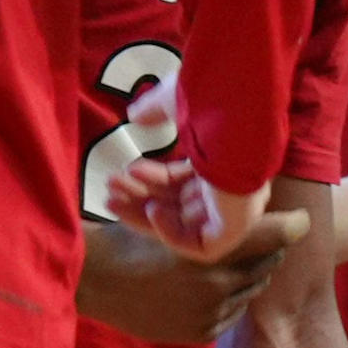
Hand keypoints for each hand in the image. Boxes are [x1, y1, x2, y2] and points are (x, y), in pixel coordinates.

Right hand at [78, 217, 302, 343]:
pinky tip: (217, 288)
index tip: (301, 221)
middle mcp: (218, 283)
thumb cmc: (129, 239)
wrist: (95, 282)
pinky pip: (233, 314)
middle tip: (265, 240)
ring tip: (238, 263)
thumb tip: (247, 203)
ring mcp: (212, 312)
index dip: (290, 226)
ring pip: (251, 291)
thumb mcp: (170, 217)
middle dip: (267, 251)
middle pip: (265, 266)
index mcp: (210, 249)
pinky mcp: (203, 332)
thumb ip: (207, 217)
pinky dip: (231, 300)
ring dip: (249, 276)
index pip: (270, 237)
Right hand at [105, 88, 281, 261]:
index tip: (124, 173)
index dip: (151, 179)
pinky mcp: (234, 230)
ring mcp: (233, 212)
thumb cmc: (211, 105)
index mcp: (221, 162)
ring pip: (180, 224)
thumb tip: (134, 114)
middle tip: (108, 191)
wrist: (239, 117)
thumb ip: (154, 109)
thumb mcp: (175, 102)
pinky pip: (198, 246)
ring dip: (144, 212)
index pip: (182, 181)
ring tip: (112, 198)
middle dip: (138, 198)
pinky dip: (171, 233)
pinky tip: (153, 210)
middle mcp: (229, 189)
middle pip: (177, 204)